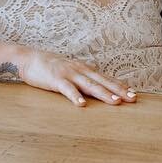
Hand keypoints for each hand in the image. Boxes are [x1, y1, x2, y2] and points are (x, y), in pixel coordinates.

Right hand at [11, 49, 136, 107]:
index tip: (133, 93)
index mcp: (84, 69)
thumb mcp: (71, 69)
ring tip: (115, 102)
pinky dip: (75, 97)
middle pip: (102, 81)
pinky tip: (82, 105)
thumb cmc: (50, 66)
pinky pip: (67, 89)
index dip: (119, 85)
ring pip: (89, 85)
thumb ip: (84, 75)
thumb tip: (98, 78)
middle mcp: (80, 70)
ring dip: (103, 94)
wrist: (28, 58)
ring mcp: (68, 74)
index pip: (105, 78)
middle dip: (118, 90)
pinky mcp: (56, 80)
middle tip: (132, 98)